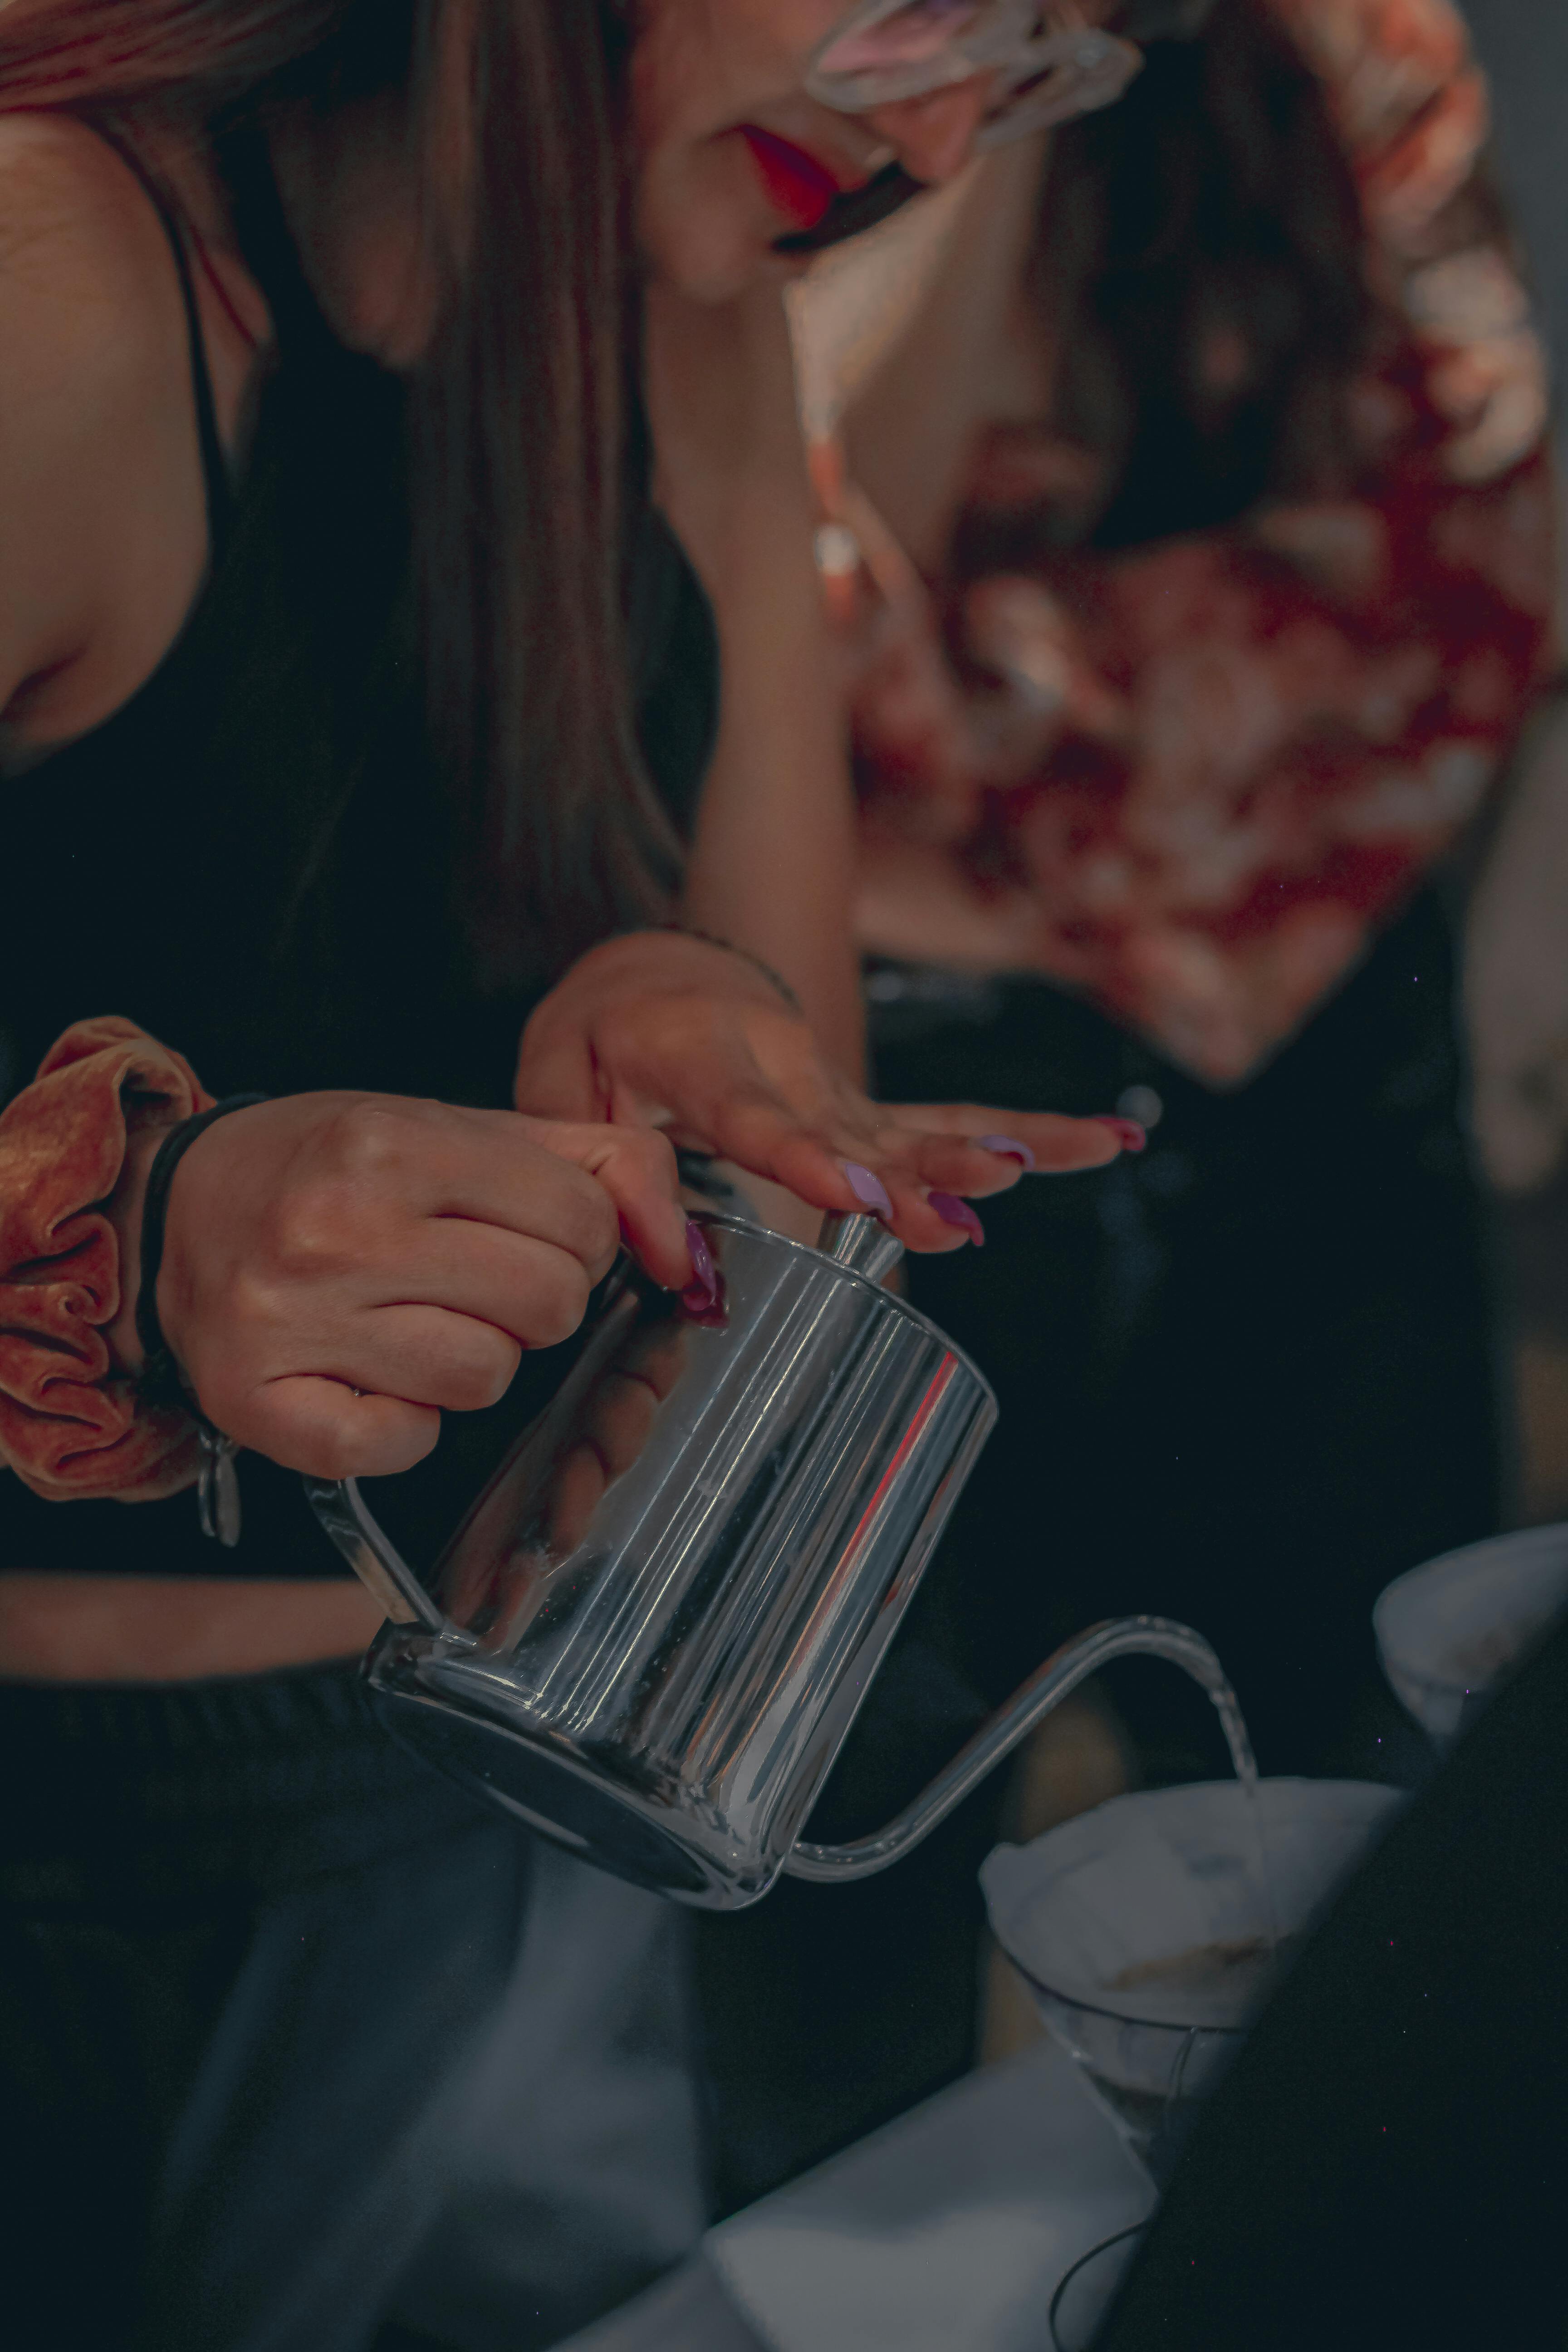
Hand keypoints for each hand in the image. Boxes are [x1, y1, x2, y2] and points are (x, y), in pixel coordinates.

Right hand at [113, 1092, 690, 1478]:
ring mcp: (289, 1319)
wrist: (177, 1203)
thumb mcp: (467, 1126)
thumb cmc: (339, 1165)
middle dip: (537, 1300)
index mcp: (394, 1142)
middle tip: (474, 1279)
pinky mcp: (256, 1401)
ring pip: (484, 1377)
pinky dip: (405, 1423)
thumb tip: (683, 1255)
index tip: (528, 1231)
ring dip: (474, 1359)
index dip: (578, 1237)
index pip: (580, 1220)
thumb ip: (604, 1164)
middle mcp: (335, 1228)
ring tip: (415, 1318)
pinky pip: (399, 1444)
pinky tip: (372, 1375)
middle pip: (547, 1303)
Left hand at [515, 932, 1128, 1252]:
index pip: (756, 1117)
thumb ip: (614, 1171)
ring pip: (925, 1124)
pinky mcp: (869, 1111)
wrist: (653, 974)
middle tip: (969, 1204)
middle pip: (862, 1129)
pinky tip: (1110, 1137)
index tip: (853, 1195)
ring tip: (1082, 1152)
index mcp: (698, 1055)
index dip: (805, 1159)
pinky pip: (951, 1121)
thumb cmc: (600, 1035)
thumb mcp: (562, 1086)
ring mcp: (838, 1089)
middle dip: (920, 1170)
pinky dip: (1030, 1133)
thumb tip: (679, 1269)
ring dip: (1001, 1145)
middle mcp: (787, 1067)